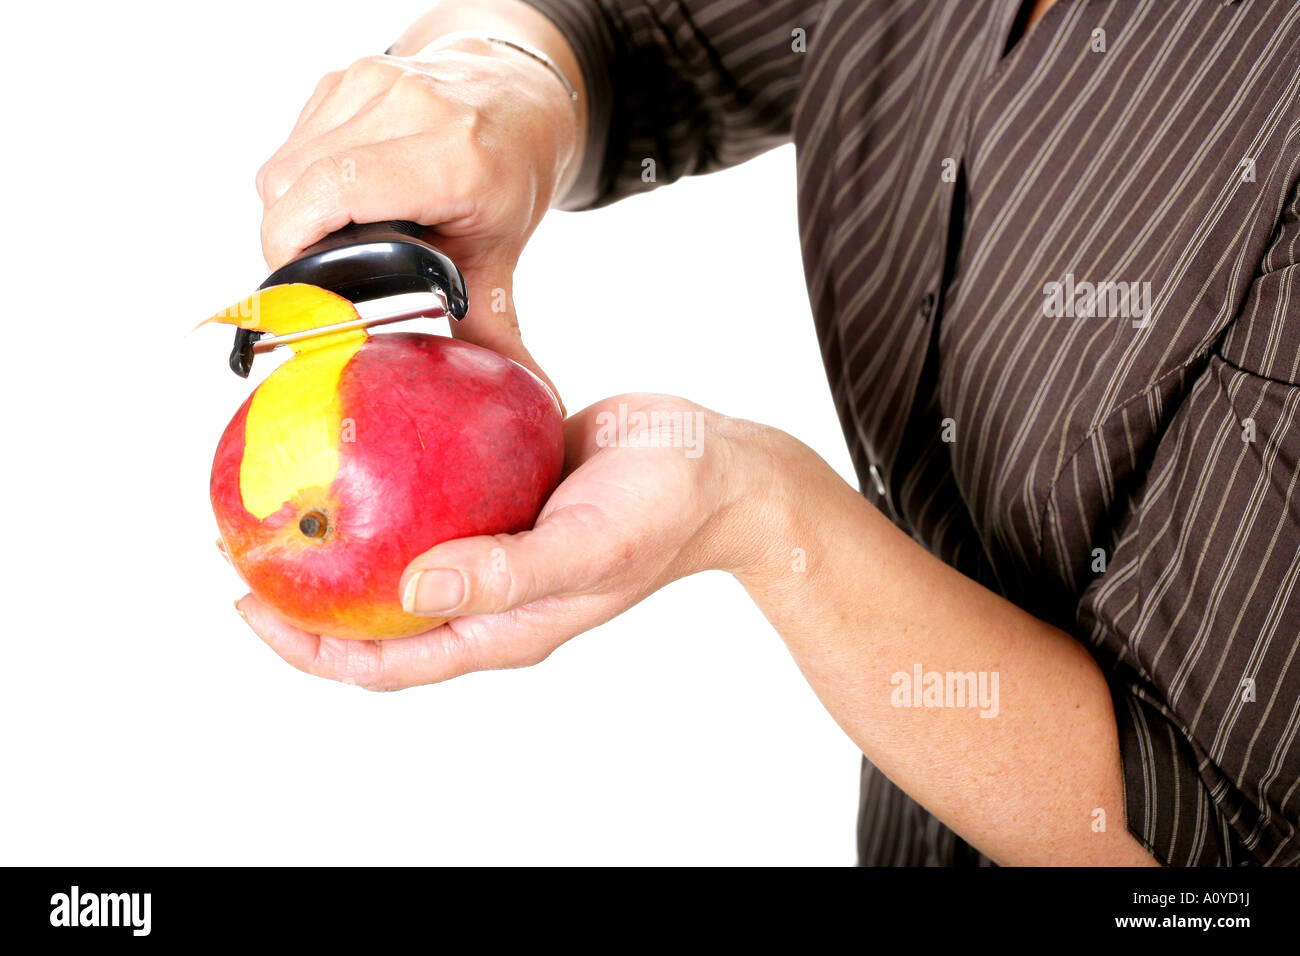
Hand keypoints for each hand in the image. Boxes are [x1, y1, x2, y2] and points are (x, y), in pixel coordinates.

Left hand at [236, 395, 775, 689]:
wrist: (717, 463)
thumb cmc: (664, 512)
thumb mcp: (589, 546)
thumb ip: (505, 574)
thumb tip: (411, 591)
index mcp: (501, 626)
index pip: (386, 660)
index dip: (311, 646)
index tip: (249, 605)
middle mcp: (487, 593)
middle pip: (376, 613)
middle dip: (305, 594)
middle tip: (241, 545)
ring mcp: (494, 542)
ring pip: (399, 551)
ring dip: (342, 535)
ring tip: (287, 492)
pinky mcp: (503, 495)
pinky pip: (432, 494)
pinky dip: (390, 478)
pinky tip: (362, 435)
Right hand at [254, 36, 579, 388]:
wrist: (517, 97)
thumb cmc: (506, 178)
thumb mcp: (501, 257)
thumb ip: (495, 334)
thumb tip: (531, 402)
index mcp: (454, 159)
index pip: (332, 189)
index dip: (293, 242)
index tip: (300, 292)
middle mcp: (411, 108)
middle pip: (292, 186)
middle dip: (292, 243)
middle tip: (326, 279)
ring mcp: (374, 82)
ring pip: (279, 168)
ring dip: (291, 213)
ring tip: (339, 237)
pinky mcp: (346, 74)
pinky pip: (287, 144)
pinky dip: (298, 181)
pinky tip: (342, 198)